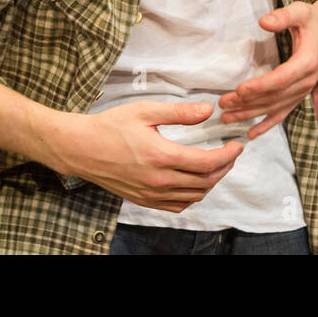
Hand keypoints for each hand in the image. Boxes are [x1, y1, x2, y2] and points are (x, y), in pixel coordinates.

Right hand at [59, 102, 243, 212]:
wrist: (81, 148)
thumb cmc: (110, 126)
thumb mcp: (145, 110)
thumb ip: (179, 112)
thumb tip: (208, 110)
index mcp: (161, 156)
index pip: (207, 162)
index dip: (228, 155)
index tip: (237, 145)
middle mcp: (159, 180)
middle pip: (205, 181)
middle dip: (224, 168)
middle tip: (230, 153)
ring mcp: (151, 194)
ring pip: (194, 196)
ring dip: (211, 182)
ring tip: (216, 166)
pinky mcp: (144, 200)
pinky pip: (177, 206)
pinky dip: (193, 196)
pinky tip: (194, 182)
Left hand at [216, 0, 317, 141]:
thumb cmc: (312, 19)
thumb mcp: (301, 10)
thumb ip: (283, 16)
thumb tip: (264, 22)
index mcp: (307, 62)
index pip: (281, 79)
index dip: (260, 86)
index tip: (239, 90)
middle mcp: (307, 81)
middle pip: (274, 97)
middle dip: (248, 103)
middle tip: (223, 103)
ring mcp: (303, 90)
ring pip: (275, 108)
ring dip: (250, 115)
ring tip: (227, 118)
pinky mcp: (299, 94)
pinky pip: (283, 113)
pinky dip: (267, 125)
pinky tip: (251, 134)